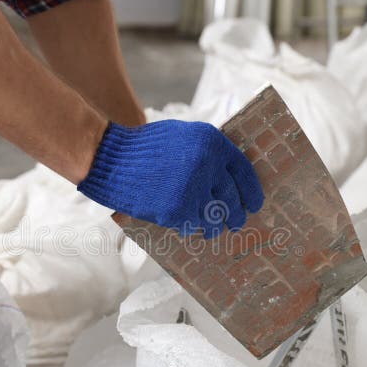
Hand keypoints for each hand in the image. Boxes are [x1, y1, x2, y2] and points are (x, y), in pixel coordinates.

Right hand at [77, 120, 264, 237]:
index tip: (255, 204)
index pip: (243, 171)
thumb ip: (207, 152)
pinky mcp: (176, 210)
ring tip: (213, 229)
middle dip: (236, 215)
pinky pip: (193, 226)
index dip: (251, 191)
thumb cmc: (145, 147)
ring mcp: (192, 189)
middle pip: (232, 199)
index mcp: (212, 142)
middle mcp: (207, 164)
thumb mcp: (183, 136)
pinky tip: (190, 227)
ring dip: (215, 226)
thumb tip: (229, 178)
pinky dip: (192, 228)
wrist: (111, 158)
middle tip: (237, 222)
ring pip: (215, 217)